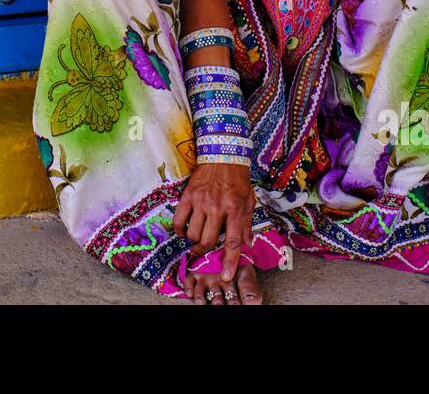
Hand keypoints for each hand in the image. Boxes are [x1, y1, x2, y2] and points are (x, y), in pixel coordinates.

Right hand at [172, 162, 253, 282]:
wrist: (222, 153)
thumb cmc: (238, 178)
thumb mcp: (249, 199)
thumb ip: (247, 223)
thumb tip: (247, 244)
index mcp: (235, 209)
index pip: (233, 242)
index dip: (230, 262)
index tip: (226, 275)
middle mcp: (218, 207)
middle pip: (208, 241)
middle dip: (205, 251)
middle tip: (204, 250)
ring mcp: (201, 202)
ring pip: (193, 234)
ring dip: (194, 241)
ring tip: (196, 238)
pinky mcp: (188, 196)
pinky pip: (179, 220)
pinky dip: (179, 230)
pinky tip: (183, 231)